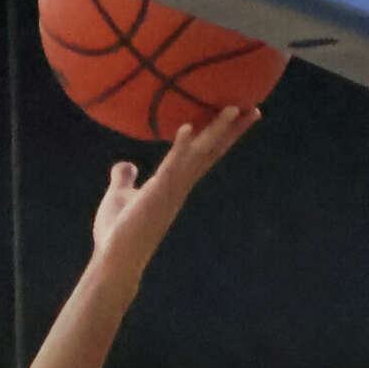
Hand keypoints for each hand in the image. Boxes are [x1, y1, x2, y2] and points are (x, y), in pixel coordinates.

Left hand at [90, 107, 258, 277]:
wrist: (114, 259)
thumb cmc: (116, 232)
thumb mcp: (120, 197)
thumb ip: (124, 179)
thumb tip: (127, 164)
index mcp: (173, 184)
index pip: (202, 155)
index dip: (219, 136)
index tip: (237, 117)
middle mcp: (179, 186)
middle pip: (210, 152)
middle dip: (232, 130)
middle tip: (254, 107)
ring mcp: (171, 190)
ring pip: (199, 155)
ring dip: (216, 131)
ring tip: (234, 108)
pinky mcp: (158, 195)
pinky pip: (171, 167)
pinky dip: (180, 148)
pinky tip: (187, 127)